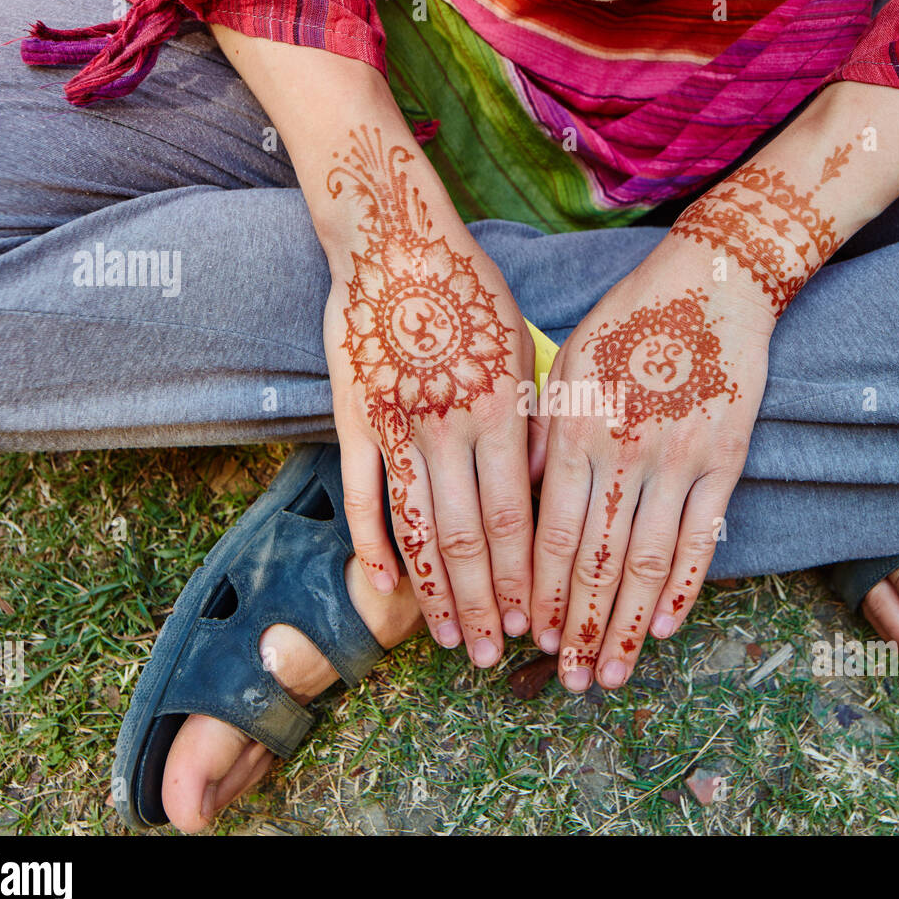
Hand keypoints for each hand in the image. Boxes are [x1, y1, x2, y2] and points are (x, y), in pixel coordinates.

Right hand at [322, 126, 534, 667]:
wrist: (394, 243)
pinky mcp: (354, 418)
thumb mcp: (522, 354)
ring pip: (417, 528)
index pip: (517, 517)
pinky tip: (384, 586)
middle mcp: (449, 429)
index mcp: (499, 413)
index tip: (535, 622)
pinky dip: (372, 543)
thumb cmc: (472, 293)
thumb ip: (531, 426)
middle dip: (485, 603)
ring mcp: (395, 427)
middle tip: (493, 655)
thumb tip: (544, 494)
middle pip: (469, 537)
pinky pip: (363, 493)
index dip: (525, 576)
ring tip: (447, 638)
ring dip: (435, 591)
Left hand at [528, 238, 775, 689]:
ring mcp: (680, 461)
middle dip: (582, 629)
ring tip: (614, 674)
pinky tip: (668, 627)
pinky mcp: (725, 461)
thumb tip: (519, 503)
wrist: (712, 284)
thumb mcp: (564, 365)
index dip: (543, 594)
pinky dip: (684, 586)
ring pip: (649, 562)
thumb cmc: (627, 321)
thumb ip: (542, 437)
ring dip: (629, 626)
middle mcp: (626, 453)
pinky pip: (702, 537)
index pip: (554, 534)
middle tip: (570, 681)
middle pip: (599, 562)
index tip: (532, 639)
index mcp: (577, 430)